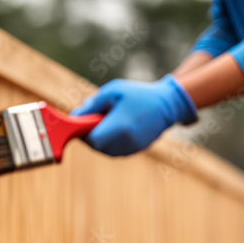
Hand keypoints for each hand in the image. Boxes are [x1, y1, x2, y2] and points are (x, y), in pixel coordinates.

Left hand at [71, 74, 197, 155]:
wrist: (168, 104)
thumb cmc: (139, 94)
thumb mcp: (113, 91)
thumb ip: (92, 104)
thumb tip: (75, 116)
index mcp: (120, 127)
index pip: (92, 139)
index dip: (83, 133)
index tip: (82, 123)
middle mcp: (126, 141)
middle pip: (97, 146)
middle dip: (91, 135)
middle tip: (92, 121)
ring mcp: (132, 147)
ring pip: (105, 150)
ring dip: (100, 139)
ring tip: (106, 123)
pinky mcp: (136, 150)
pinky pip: (116, 150)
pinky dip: (110, 142)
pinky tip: (115, 128)